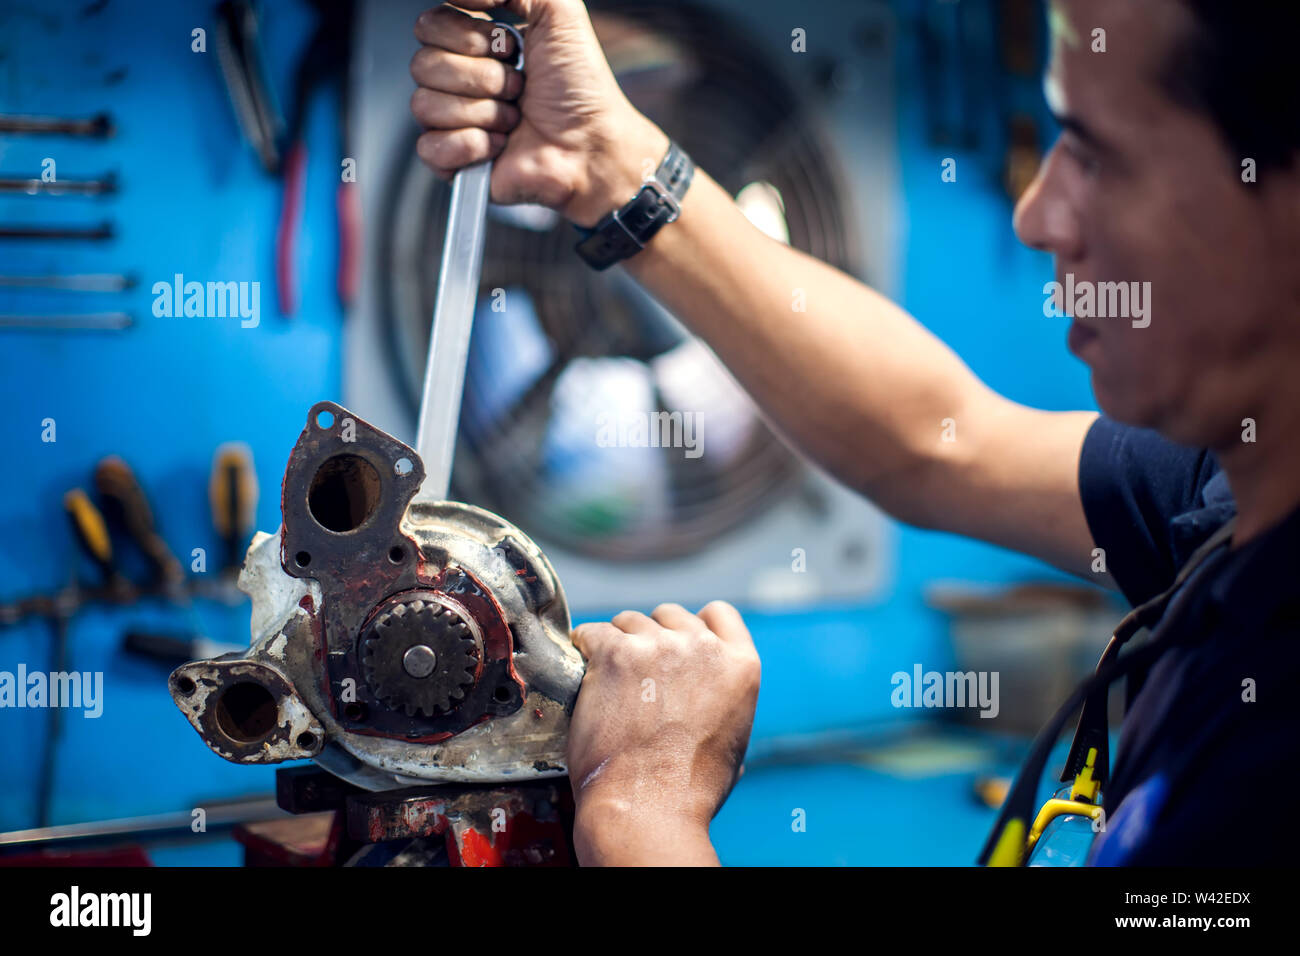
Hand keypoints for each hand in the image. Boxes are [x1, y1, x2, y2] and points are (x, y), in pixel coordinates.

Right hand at [410, 0, 668, 225]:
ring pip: (426, 106)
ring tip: (514, 117)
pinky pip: (430, 147)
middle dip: (483, 77)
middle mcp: (459, 78)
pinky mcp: (455, 160)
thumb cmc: (580, 86)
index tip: (509, 45)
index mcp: (473, 42)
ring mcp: (453, 120)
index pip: (430, 25)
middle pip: (423, 65)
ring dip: (483, 112)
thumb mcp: (558, 11)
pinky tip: (499, 144)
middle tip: (519, 86)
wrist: (591, 145)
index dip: (468, 36)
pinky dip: (470, 145)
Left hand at [567, 601, 760, 865]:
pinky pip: (591, 632)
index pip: (717, 614)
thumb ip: (723, 703)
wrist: (648, 807)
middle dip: (651, 638)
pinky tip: (583, 676)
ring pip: (628, 622)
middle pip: (668, 615)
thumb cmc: (689, 790)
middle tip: (635, 676)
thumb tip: (708, 709)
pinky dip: (584, 649)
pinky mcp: (615, 652)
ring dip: (617, 646)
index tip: (674, 645)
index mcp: (740, 665)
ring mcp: (658, 645)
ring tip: (607, 686)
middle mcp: (702, 646)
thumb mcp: (733, 742)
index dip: (692, 627)